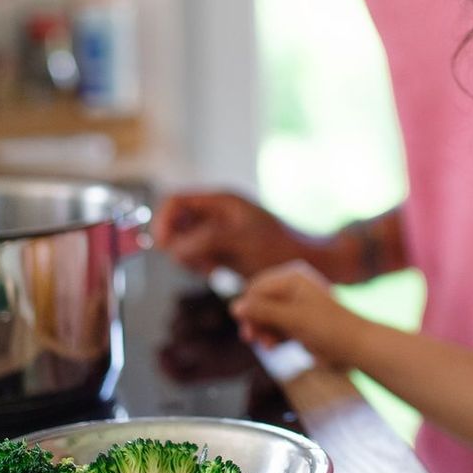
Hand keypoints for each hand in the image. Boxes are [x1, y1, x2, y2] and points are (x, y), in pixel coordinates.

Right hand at [153, 191, 316, 278]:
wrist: (308, 262)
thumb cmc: (279, 248)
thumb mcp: (240, 241)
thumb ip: (204, 240)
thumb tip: (172, 248)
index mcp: (221, 200)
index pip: (175, 201)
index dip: (163, 221)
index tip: (163, 246)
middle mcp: (217, 212)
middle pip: (175, 223)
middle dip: (178, 244)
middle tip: (199, 262)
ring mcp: (219, 231)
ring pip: (184, 241)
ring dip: (189, 257)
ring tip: (212, 267)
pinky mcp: (223, 249)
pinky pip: (197, 255)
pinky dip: (199, 264)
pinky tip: (216, 271)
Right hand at [229, 261, 367, 366]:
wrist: (356, 346)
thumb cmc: (329, 328)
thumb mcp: (292, 318)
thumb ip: (263, 311)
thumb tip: (233, 306)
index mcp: (293, 277)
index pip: (257, 287)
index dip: (249, 308)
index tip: (248, 330)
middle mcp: (292, 287)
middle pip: (259, 301)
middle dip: (255, 321)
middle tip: (252, 339)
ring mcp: (295, 304)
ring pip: (266, 315)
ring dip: (263, 331)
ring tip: (268, 346)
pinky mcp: (298, 321)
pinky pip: (276, 325)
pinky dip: (273, 336)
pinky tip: (275, 346)